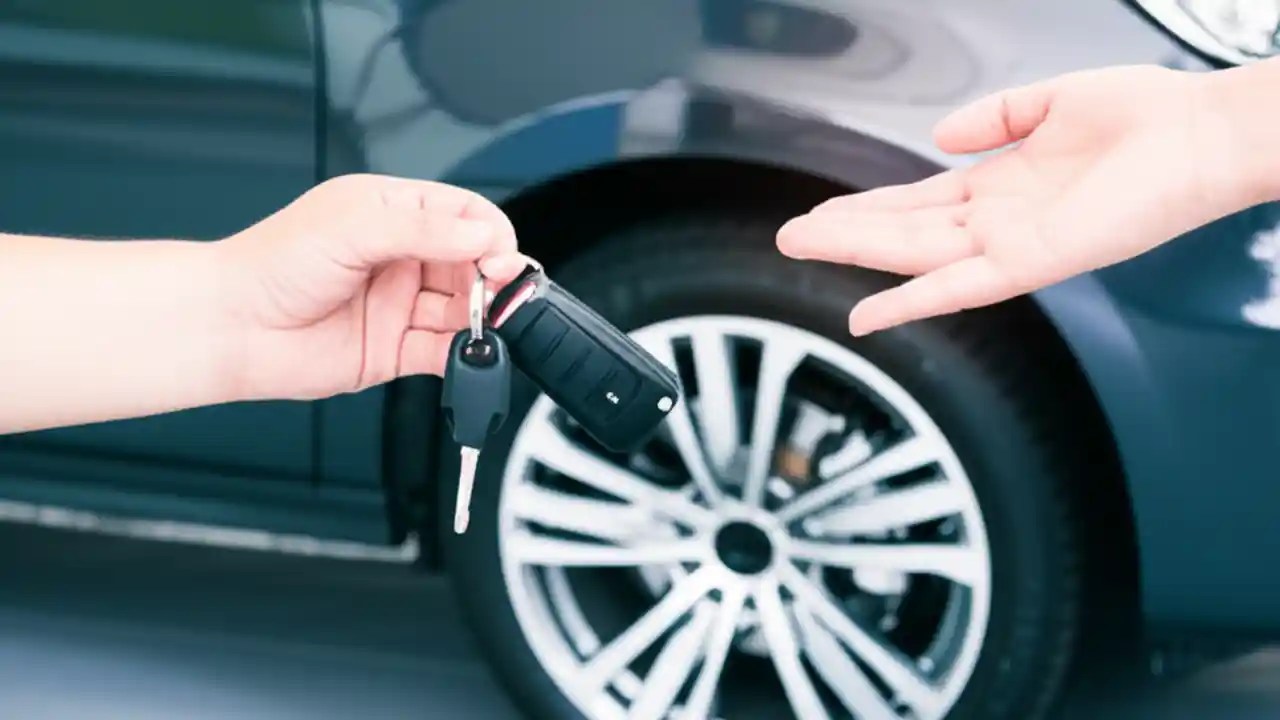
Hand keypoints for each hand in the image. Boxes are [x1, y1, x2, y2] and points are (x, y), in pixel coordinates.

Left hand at [217, 174, 525, 399]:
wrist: (231, 326)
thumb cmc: (271, 264)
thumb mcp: (355, 226)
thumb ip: (424, 230)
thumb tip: (482, 237)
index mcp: (393, 212)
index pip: (465, 216)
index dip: (490, 234)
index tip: (497, 255)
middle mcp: (402, 257)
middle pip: (473, 265)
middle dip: (494, 278)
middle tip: (499, 291)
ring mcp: (400, 305)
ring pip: (464, 310)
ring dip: (483, 317)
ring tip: (485, 322)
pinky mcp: (395, 350)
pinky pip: (444, 351)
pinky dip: (464, 354)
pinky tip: (468, 349)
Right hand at [777, 64, 1250, 335]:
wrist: (1198, 136)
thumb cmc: (1143, 116)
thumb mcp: (1049, 99)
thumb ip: (993, 116)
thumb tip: (942, 133)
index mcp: (999, 186)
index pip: (916, 202)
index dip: (865, 207)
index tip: (822, 211)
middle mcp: (997, 221)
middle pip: (902, 232)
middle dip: (843, 233)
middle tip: (789, 235)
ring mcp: (1008, 245)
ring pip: (913, 256)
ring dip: (855, 254)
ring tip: (802, 246)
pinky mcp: (1029, 263)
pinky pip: (956, 289)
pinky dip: (909, 303)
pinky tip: (865, 313)